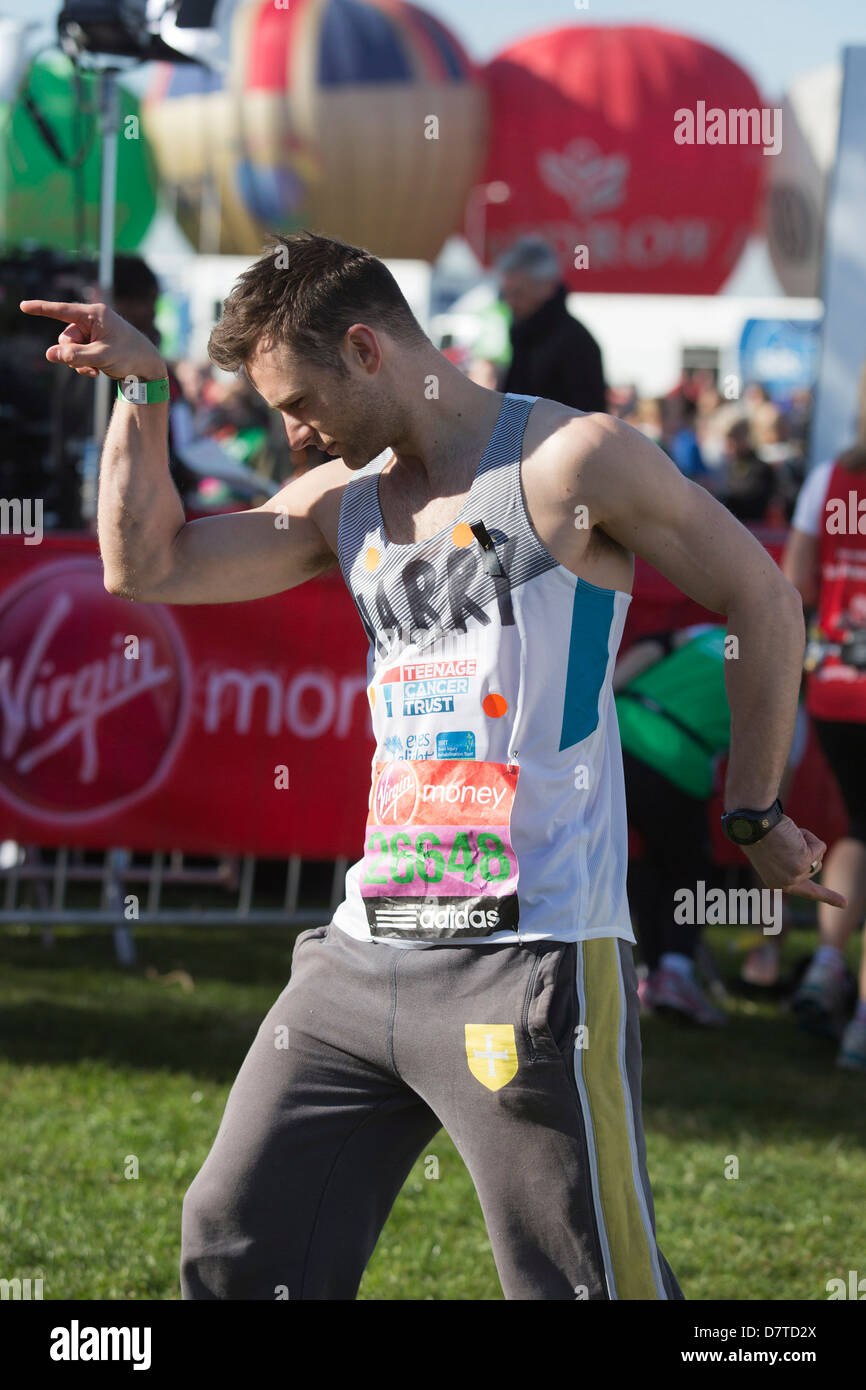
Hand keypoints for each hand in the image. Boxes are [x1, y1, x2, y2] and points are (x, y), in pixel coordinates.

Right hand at [18, 299, 166, 382]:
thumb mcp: (102, 356)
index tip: (23, 306)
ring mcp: (92, 333)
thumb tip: (50, 354)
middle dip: (72, 354)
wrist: (148, 366)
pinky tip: (96, 372)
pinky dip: (83, 365)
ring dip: (78, 362)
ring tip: (96, 369)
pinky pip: (77, 355)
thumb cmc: (130, 355)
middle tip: (90, 364)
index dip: (41, 309)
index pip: (62, 311)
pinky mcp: (93, 345)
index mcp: (95, 315)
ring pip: (70, 349)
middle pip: (65, 337)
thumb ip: (75, 356)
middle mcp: (92, 321)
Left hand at [742, 815, 846, 907]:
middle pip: (814, 867)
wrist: (753, 825)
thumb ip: (789, 862)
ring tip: (785, 836)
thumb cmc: (759, 834)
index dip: (827, 897)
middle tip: (787, 838)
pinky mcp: (803, 863)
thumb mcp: (773, 854)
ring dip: (806, 841)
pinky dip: (809, 836)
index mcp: (776, 883)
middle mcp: (786, 883)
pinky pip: (820, 847)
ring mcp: (796, 875)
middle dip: (811, 851)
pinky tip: (791, 833)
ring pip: (818, 856)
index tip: (845, 905)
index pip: (806, 892)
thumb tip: (811, 862)